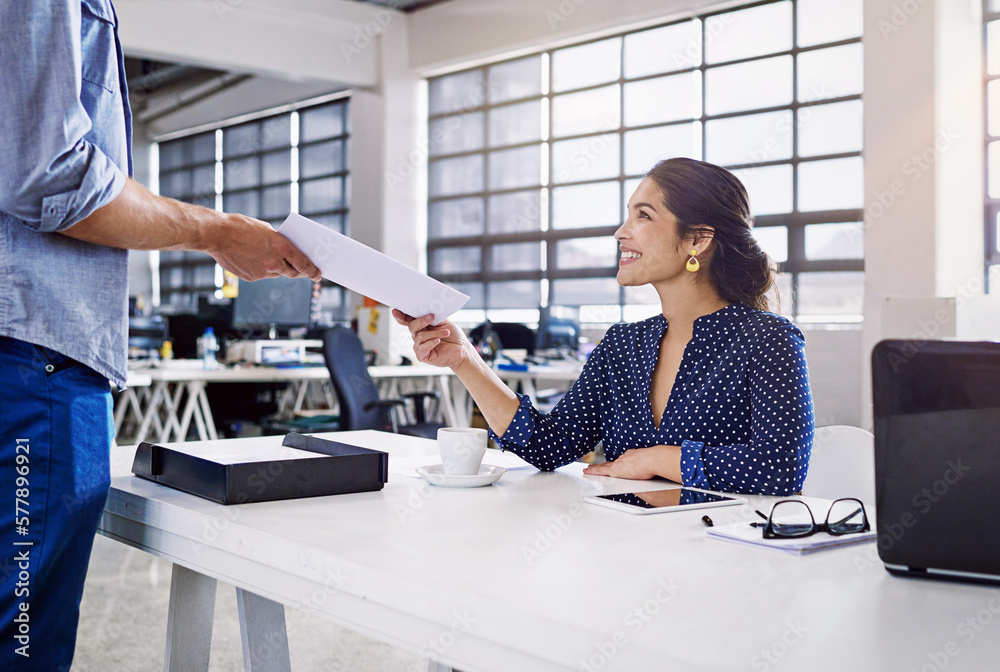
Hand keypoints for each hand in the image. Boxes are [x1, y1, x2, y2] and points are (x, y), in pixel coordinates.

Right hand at [206, 214, 320, 281]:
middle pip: (292, 272)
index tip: (318, 275)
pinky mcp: (251, 278)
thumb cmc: (240, 227)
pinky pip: (262, 275)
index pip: (304, 263)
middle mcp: (274, 262)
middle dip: (298, 271)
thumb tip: (283, 249)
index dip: (313, 271)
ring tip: (271, 258)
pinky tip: (253, 259)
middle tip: (302, 270)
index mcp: (281, 247)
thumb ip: (277, 241)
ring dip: (278, 268)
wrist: (216, 235)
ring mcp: (262, 272)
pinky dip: (261, 269)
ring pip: (276, 274)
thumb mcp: (265, 229)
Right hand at [392, 310, 471, 369]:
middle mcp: (418, 336)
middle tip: (432, 317)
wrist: (462, 350)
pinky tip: (438, 341)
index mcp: (421, 326)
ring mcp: (419, 346)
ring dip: (434, 333)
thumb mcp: (443, 321)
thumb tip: (426, 307)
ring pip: (419, 337)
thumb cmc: (453, 335)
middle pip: (411, 326)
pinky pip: (422, 348)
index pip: (408, 320)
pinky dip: (431, 343)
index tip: (395, 310)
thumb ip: (433, 315)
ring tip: (446, 333)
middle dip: (421, 321)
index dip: (401, 316)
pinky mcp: (423, 356)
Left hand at [583, 445, 679, 480]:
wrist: (655, 459)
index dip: (619, 462)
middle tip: (596, 466)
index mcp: (634, 455)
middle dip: (605, 464)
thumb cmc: (658, 462)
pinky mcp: (616, 470)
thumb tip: (661, 470)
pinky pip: (601, 471)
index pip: (624, 459)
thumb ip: (654, 468)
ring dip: (596, 468)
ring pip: (604, 466)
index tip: (617, 463)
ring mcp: (620, 463)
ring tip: (588, 470)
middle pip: (612, 462)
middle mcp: (625, 457)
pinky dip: (593, 471)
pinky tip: (587, 472)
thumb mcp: (654, 464)